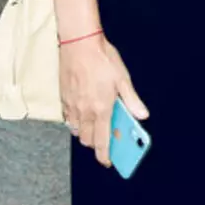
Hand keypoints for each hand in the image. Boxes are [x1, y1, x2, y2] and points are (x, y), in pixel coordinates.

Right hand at [59, 34, 148, 167]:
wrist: (79, 42)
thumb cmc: (101, 58)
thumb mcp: (123, 79)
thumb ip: (132, 100)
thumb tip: (142, 115)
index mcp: (101, 108)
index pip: (102, 141)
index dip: (105, 156)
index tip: (108, 162)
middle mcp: (84, 111)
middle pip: (87, 140)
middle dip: (95, 144)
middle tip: (105, 138)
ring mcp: (71, 105)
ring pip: (76, 130)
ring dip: (85, 133)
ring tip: (95, 124)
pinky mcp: (63, 98)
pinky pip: (67, 118)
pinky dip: (75, 121)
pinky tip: (83, 113)